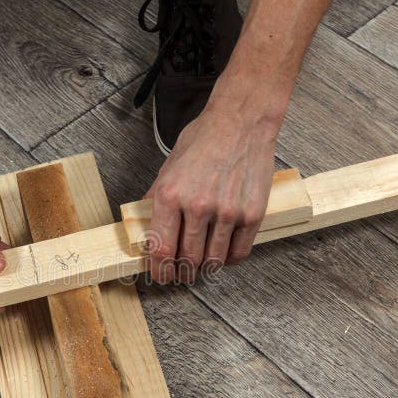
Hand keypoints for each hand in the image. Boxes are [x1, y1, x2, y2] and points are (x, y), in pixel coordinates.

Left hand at [144, 101, 278, 283]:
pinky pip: (239, 252)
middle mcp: (198, 206)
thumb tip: (145, 226)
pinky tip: (224, 255)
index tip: (161, 275)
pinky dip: (229, 260)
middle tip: (182, 272)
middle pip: (187, 259)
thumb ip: (156, 198)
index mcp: (170, 195)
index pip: (161, 249)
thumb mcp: (168, 166)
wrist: (241, 122)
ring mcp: (227, 212)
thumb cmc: (204, 139)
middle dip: (182, 272)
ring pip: (213, 260)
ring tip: (202, 264)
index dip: (160, 270)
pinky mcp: (252, 214)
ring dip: (205, 267)